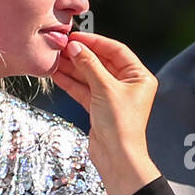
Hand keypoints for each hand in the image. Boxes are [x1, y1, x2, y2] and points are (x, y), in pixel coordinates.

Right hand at [52, 32, 160, 194]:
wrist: (117, 157)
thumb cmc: (120, 125)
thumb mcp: (104, 89)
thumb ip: (89, 65)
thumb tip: (75, 47)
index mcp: (139, 77)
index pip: (116, 50)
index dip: (95, 42)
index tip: (76, 37)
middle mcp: (128, 85)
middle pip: (101, 62)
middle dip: (81, 54)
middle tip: (62, 46)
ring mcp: (113, 96)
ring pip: (90, 75)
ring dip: (73, 67)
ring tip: (54, 57)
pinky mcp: (99, 107)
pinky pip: (84, 89)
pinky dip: (71, 82)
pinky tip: (56, 73)